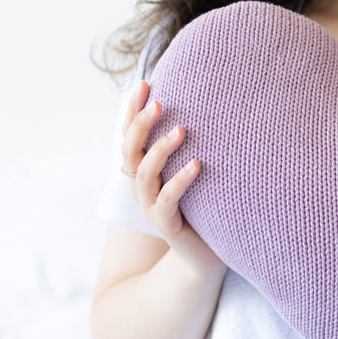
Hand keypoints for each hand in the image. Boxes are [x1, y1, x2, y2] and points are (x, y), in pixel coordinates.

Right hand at [120, 81, 202, 246]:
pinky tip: (197, 164)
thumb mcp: (193, 170)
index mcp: (143, 170)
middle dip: (141, 124)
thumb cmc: (202, 205)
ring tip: (181, 130)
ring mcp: (151, 207)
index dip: (133, 110)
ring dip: (161, 149)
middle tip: (158, 102)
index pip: (130, 134)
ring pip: (145, 173)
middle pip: (130, 150)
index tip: (145, 83)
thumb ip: (190, 144)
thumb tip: (207, 99)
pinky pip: (167, 200)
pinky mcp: (166, 225)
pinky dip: (181, 181)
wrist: (204, 255)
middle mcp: (141, 187)